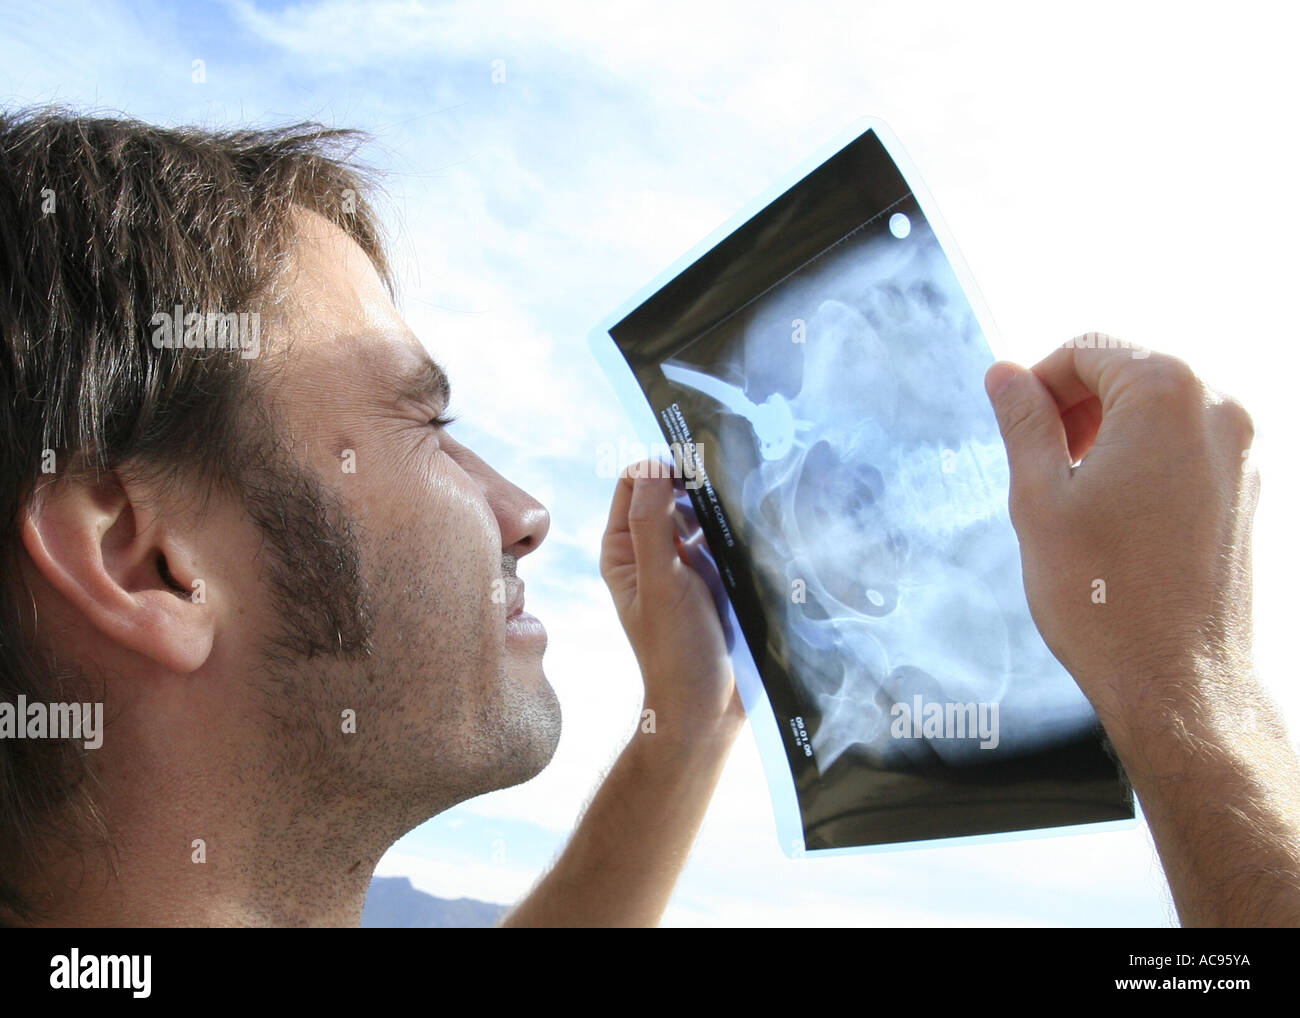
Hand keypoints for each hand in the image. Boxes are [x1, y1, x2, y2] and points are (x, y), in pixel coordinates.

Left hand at [600, 464, 744, 749]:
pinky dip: (736, 529)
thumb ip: (651, 523)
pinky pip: (722, 539)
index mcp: (623, 549)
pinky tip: (757, 527)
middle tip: (728, 475)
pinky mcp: (713, 580)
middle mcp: (649, 552)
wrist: (706, 711)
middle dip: (695, 480)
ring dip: (719, 505)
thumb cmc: (676, 651)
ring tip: (746, 501)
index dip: (661, 463)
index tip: (697, 459)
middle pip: (669, 492)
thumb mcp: (661, 581)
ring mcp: (682, 566)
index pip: (634, 481)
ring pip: (699, 514)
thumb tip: (651, 465)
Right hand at [983, 337, 1259, 749]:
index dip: (1039, 382)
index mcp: (1168, 395)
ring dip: (1108, 431)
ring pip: (1159, 407)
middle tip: (1039, 463)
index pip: (1088, 349)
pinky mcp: (1249, 488)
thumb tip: (1005, 374)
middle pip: (1129, 370)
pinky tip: (1113, 512)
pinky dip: (1143, 456)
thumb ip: (1024, 422)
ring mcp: (1243, 450)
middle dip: (1075, 405)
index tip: (1016, 427)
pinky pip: (1186, 443)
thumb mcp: (1039, 497)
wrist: (1175, 680)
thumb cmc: (1103, 595)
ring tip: (1074, 493)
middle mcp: (1220, 409)